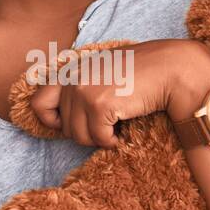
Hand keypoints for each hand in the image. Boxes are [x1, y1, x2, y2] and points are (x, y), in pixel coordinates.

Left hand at [30, 39, 209, 147]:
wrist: (170, 68)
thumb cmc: (142, 72)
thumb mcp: (103, 72)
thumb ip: (81, 87)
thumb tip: (62, 121)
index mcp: (71, 71)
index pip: (39, 103)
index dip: (53, 121)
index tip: (73, 125)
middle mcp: (72, 79)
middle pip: (65, 127)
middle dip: (87, 132)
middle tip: (109, 124)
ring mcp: (84, 91)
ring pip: (79, 137)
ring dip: (100, 138)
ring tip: (117, 125)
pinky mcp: (99, 104)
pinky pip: (99, 139)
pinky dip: (113, 141)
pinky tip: (124, 129)